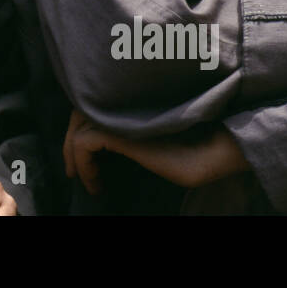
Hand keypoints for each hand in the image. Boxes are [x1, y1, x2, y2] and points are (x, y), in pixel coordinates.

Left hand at [63, 108, 248, 192]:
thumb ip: (130, 138)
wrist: (216, 150)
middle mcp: (122, 105)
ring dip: (73, 155)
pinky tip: (94, 182)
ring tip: (83, 179)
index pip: (91, 107)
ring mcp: (122, 116)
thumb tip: (100, 145)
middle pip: (79, 114)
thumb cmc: (196, 151)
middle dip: (69, 143)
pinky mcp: (124, 130)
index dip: (78, 129)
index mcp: (129, 105)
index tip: (79, 162)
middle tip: (72, 173)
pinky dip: (83, 163)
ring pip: (78, 128)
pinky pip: (86, 143)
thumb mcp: (154, 146)